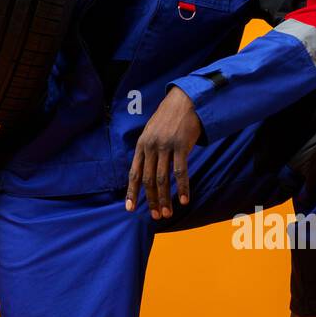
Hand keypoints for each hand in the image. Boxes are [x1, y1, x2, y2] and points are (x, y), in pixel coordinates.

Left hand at [126, 86, 201, 216]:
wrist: (185, 100)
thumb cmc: (170, 117)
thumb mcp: (152, 131)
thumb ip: (148, 149)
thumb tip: (148, 170)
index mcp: (141, 145)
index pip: (134, 173)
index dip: (132, 192)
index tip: (130, 209)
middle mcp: (151, 147)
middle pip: (148, 180)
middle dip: (151, 200)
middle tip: (155, 216)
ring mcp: (165, 147)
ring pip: (163, 179)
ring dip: (165, 199)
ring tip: (167, 213)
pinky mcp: (180, 146)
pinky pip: (180, 172)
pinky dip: (183, 188)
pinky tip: (185, 200)